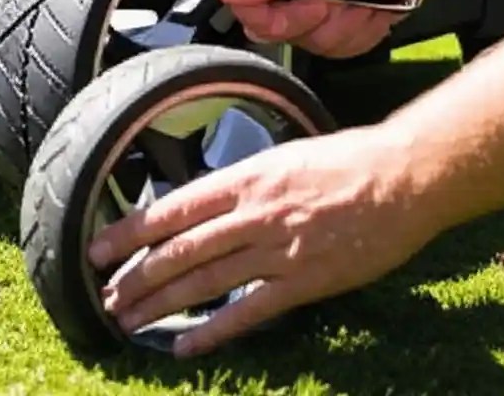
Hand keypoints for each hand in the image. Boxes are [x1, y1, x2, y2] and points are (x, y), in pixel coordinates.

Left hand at [86, 127, 440, 358]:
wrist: (404, 176)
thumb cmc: (351, 161)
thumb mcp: (287, 156)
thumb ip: (248, 183)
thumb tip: (214, 202)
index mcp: (247, 177)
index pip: (173, 208)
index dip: (130, 231)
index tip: (98, 248)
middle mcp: (255, 213)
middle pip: (180, 249)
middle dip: (137, 276)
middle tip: (106, 296)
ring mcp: (278, 248)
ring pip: (205, 280)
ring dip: (161, 304)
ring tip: (129, 320)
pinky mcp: (305, 281)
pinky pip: (249, 311)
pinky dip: (213, 331)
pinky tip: (185, 346)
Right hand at [216, 0, 417, 57]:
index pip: (244, 10)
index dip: (272, 17)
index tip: (309, 2)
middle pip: (277, 34)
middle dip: (316, 20)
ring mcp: (308, 16)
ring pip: (313, 45)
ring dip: (345, 24)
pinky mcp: (334, 32)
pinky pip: (340, 50)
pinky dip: (362, 31)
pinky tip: (371, 9)